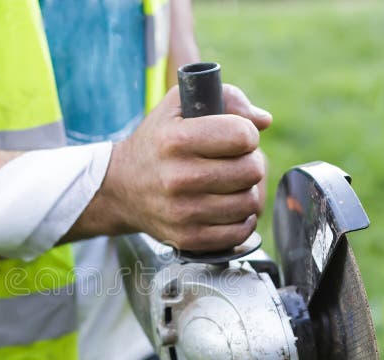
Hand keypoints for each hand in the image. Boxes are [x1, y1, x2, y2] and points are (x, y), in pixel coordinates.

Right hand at [105, 84, 271, 251]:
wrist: (121, 188)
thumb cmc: (157, 142)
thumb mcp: (178, 106)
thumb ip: (225, 97)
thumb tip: (263, 121)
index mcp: (176, 140)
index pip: (243, 135)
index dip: (247, 134)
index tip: (235, 137)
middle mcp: (178, 178)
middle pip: (251, 170)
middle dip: (249, 162)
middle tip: (233, 162)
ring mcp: (183, 212)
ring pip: (249, 202)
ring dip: (246, 192)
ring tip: (229, 185)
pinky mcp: (188, 238)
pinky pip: (239, 231)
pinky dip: (241, 220)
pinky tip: (227, 208)